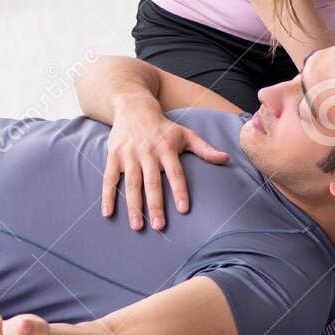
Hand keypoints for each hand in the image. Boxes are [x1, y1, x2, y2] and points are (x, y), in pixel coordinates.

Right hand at [101, 101, 228, 230]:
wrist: (133, 108)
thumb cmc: (163, 127)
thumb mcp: (185, 134)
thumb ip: (204, 149)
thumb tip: (226, 159)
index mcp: (166, 148)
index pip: (175, 172)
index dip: (179, 190)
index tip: (184, 209)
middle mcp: (147, 152)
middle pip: (152, 182)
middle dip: (155, 205)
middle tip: (160, 226)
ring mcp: (129, 155)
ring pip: (131, 184)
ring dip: (133, 206)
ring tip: (137, 226)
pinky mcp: (113, 156)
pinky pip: (109, 179)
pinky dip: (107, 196)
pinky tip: (108, 213)